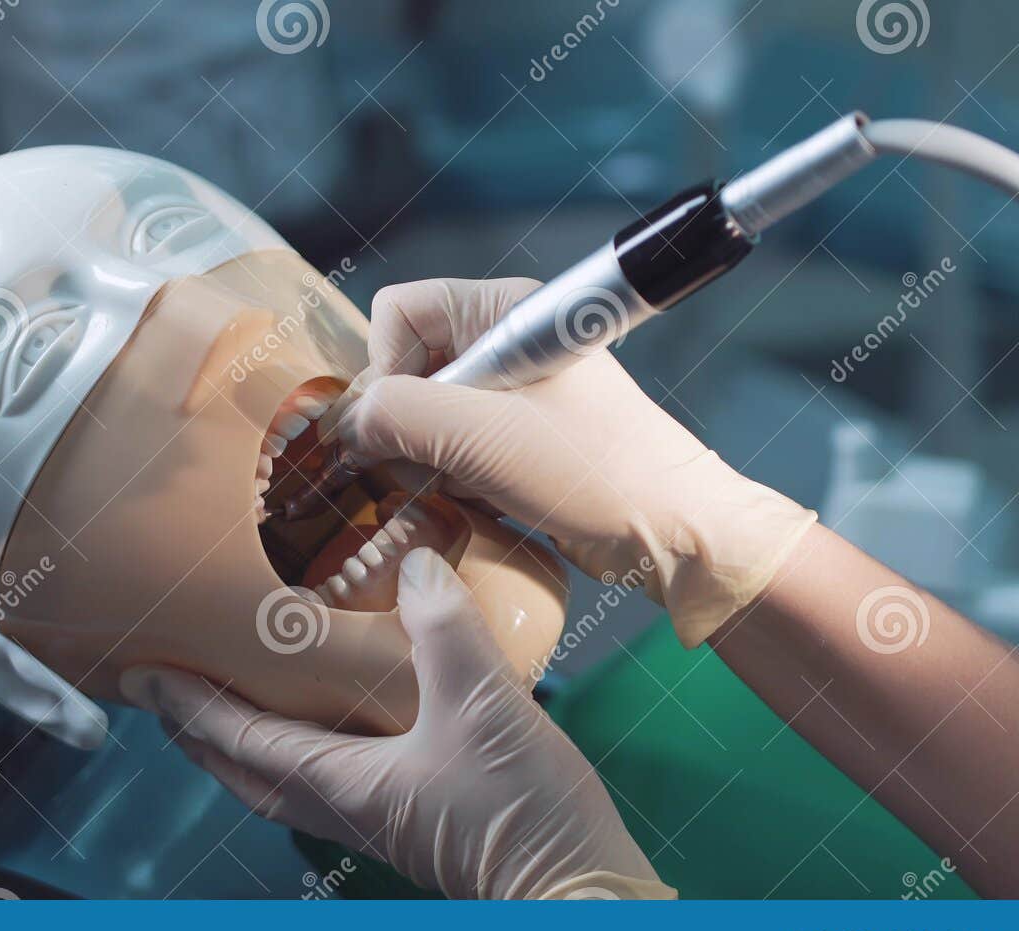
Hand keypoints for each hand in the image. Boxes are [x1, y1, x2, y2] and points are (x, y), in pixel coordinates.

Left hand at [121, 547, 673, 899]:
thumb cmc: (519, 809)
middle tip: (167, 689)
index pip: (239, 738)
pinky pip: (325, 777)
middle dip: (198, 731)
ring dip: (242, 741)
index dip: (187, 705)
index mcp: (340, 783)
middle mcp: (344, 806)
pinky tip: (328, 717)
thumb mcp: (482, 702)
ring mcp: (375, 817)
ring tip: (227, 698)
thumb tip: (413, 560)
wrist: (574, 886)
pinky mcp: (408, 816)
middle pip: (244, 770)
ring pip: (281, 779)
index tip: (141, 674)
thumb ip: (444, 626)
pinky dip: (299, 745)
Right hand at [329, 277, 815, 643]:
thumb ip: (394, 414)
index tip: (396, 423)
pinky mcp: (520, 439)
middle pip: (407, 363)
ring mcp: (514, 393)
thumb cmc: (591, 469)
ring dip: (420, 454)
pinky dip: (445, 474)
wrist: (670, 530)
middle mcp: (506, 341)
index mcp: (504, 311)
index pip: (399, 311)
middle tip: (418, 465)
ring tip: (450, 487)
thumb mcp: (478, 435)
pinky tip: (467, 501)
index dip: (383, 366)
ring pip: (425, 411)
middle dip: (398, 419)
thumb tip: (348, 425)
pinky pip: (453, 445)